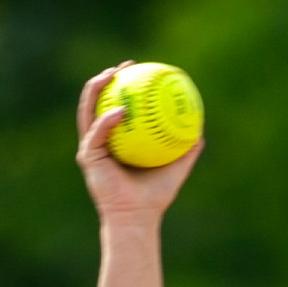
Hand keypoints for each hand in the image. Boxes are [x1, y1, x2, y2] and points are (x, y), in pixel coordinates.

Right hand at [76, 63, 201, 221]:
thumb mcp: (177, 168)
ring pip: (88, 110)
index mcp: (116, 141)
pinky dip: (108, 119)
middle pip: (96, 102)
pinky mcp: (87, 157)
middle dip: (106, 79)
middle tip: (124, 66)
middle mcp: (99, 142)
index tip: (138, 70)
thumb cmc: (155, 197)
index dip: (123, 86)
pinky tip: (122, 109)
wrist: (137, 218)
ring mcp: (90, 148)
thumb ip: (187, 148)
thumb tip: (200, 129)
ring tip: (112, 75)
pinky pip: (97, 132)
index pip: (114, 106)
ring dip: (97, 89)